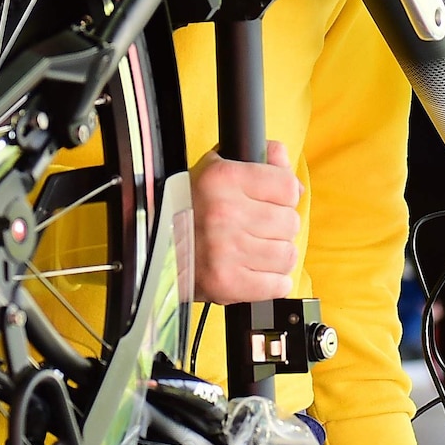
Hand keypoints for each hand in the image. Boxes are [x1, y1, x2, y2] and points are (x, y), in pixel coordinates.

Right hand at [189, 139, 299, 304]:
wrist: (154, 250)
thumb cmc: (187, 209)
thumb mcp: (215, 169)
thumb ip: (260, 160)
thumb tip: (286, 165)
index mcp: (223, 179)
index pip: (287, 187)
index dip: (283, 196)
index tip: (270, 202)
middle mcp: (224, 213)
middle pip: (290, 222)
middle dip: (279, 227)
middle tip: (256, 229)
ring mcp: (226, 250)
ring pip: (287, 254)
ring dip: (276, 256)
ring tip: (254, 251)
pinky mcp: (227, 282)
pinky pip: (278, 284)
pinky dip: (272, 282)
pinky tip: (254, 271)